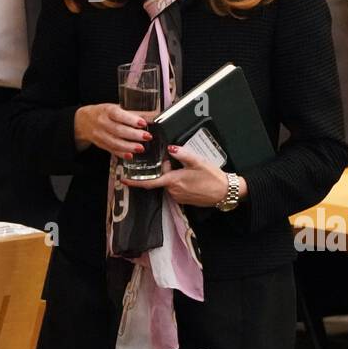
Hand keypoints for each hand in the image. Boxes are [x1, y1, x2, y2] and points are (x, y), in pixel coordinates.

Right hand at [73, 103, 152, 159]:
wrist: (84, 121)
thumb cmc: (104, 113)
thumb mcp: (115, 108)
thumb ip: (131, 112)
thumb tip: (152, 116)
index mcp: (107, 110)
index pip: (118, 114)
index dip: (131, 119)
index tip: (143, 123)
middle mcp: (102, 123)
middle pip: (118, 130)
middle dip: (134, 135)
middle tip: (147, 137)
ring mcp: (100, 135)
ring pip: (114, 142)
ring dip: (129, 146)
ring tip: (141, 148)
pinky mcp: (101, 144)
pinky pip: (111, 150)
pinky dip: (121, 154)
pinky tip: (130, 155)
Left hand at [123, 143, 244, 207]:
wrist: (224, 192)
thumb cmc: (211, 177)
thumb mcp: (198, 161)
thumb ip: (182, 154)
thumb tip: (170, 148)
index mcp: (173, 181)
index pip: (149, 183)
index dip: (135, 182)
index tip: (123, 179)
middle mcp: (173, 191)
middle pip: (161, 179)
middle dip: (165, 170)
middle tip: (177, 162)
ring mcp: (178, 197)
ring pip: (169, 183)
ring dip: (173, 176)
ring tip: (189, 170)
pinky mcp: (184, 200)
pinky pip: (176, 188)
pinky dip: (179, 181)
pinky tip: (192, 177)